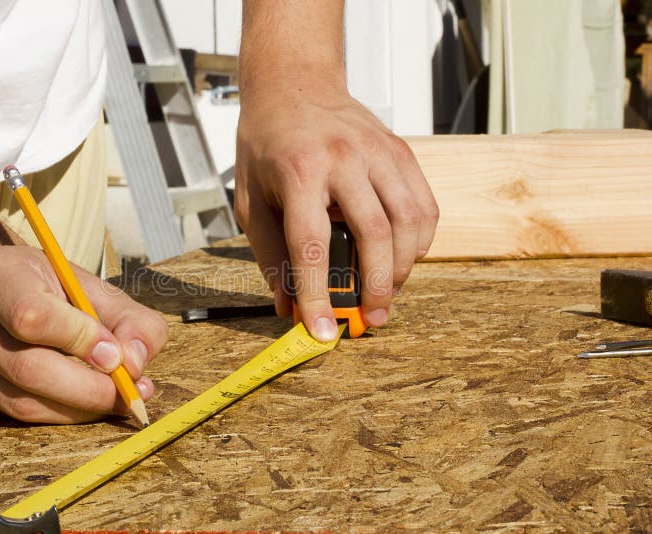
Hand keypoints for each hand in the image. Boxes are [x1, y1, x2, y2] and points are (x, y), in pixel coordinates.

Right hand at [0, 246, 167, 423]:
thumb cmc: (47, 288)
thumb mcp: (90, 286)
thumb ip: (128, 318)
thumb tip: (135, 362)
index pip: (31, 316)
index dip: (80, 340)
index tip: (119, 357)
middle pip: (27, 369)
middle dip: (89, 389)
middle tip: (132, 393)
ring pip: (20, 404)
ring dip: (79, 410)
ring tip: (117, 400)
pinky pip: (12, 417)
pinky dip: (57, 416)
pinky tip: (82, 404)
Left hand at [234, 83, 438, 340]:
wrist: (294, 85)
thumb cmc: (266, 145)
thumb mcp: (250, 199)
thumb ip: (268, 254)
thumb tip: (288, 307)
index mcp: (298, 171)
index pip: (310, 244)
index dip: (318, 294)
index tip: (324, 332)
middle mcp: (344, 159)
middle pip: (374, 234)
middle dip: (376, 287)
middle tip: (371, 320)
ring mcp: (378, 152)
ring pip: (409, 221)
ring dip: (402, 268)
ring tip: (386, 294)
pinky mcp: (400, 152)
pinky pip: (424, 204)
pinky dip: (420, 240)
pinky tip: (402, 259)